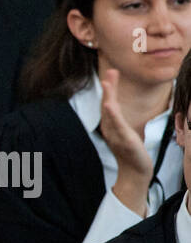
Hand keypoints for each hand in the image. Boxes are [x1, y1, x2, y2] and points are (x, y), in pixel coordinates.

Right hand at [98, 68, 154, 215]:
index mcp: (111, 126)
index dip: (110, 88)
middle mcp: (110, 128)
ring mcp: (115, 134)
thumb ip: (122, 121)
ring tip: (108, 82)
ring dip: (108, 96)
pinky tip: (110, 105)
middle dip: (109, 87)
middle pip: (108, 104)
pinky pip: (117, 126)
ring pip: (110, 112)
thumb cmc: (132, 152)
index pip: (109, 103)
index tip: (112, 72)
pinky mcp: (124, 140)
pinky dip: (112, 115)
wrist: (135, 172)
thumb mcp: (127, 133)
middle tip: (110, 70)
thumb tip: (119, 110)